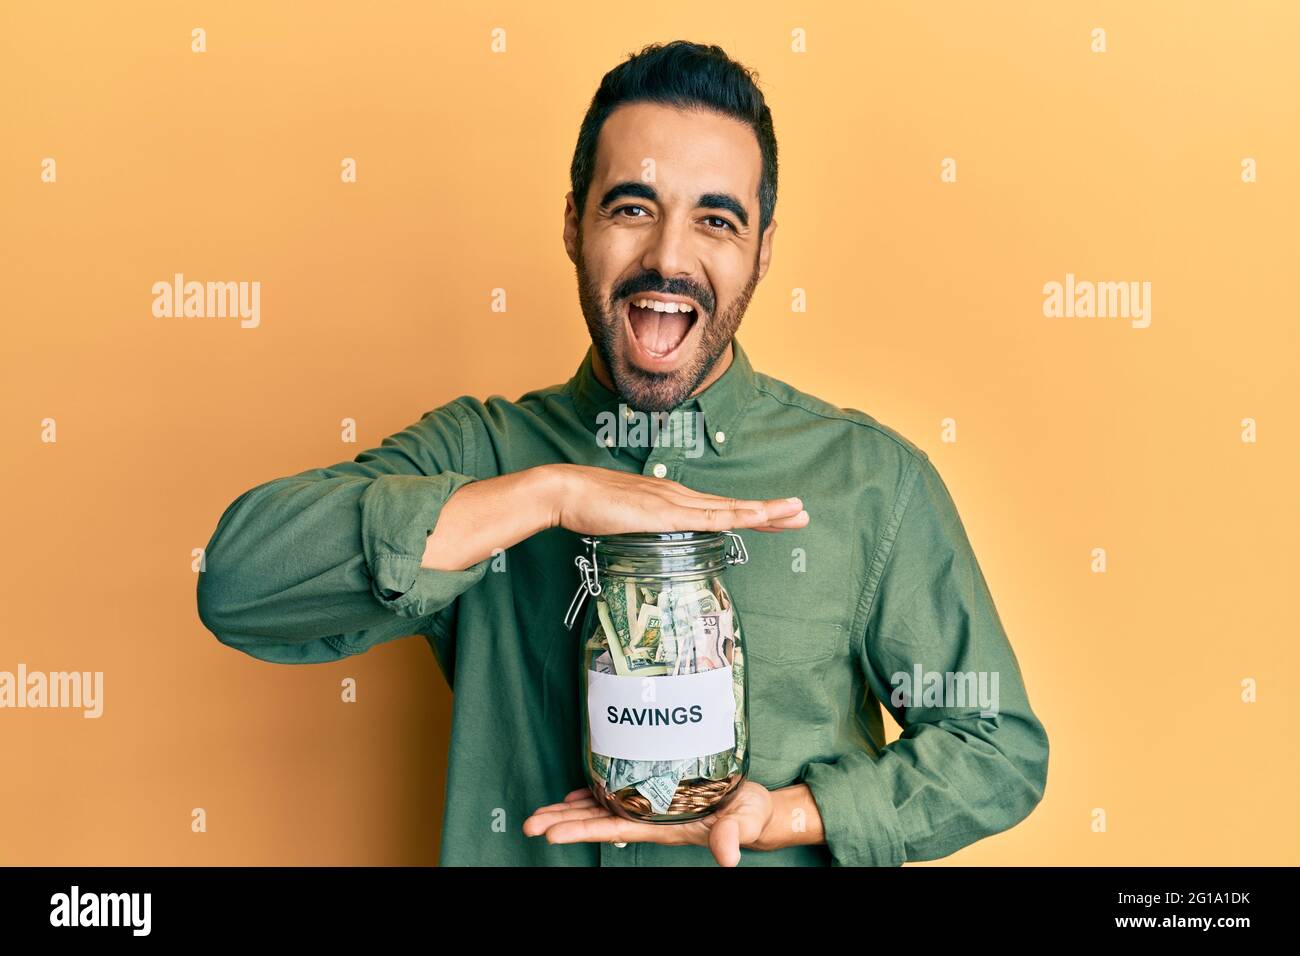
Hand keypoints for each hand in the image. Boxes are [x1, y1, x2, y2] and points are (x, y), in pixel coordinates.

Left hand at [522, 781, 775, 866]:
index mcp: (662, 825)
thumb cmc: (748, 815)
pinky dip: (593, 794)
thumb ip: (731, 838)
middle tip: (529, 823)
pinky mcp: (655, 792)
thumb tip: (727, 858)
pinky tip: (576, 793)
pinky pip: (616, 795)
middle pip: (596, 821)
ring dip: (570, 810)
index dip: (581, 831)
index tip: (550, 834)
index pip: (612, 829)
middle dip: (563, 821)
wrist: (753, 808)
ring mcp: (650, 806)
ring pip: (600, 809)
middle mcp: (649, 817)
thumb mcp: (743, 823)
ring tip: (540, 812)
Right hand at [543, 463, 808, 536]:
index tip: (777, 517)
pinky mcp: (662, 513)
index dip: (751, 513)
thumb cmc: (589, 507)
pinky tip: (752, 518)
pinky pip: (705, 518)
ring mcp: (673, 502)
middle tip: (803, 513)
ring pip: (728, 510)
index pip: (720, 509)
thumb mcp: (625, 523)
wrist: (567, 490)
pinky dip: (733, 518)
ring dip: (764, 511)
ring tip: (795, 513)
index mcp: (672, 500)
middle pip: (733, 506)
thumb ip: (644, 530)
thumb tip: (655, 545)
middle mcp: (679, 497)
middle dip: (770, 511)